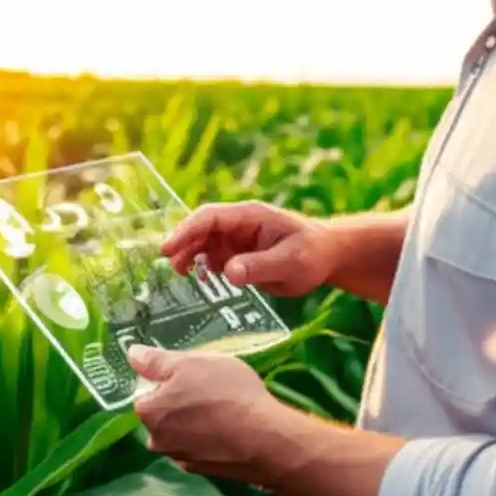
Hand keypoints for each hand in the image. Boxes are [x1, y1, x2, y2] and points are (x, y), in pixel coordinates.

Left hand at [126, 343, 288, 481]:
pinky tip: (233, 430)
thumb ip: (156, 360)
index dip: (168, 380)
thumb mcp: (190, 362)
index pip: (146, 391)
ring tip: (227, 410)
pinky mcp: (204, 472)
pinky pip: (202, 448)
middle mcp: (157, 441)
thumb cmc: (225, 393)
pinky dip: (211, 440)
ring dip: (197, 422)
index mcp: (147, 412)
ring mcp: (181, 459)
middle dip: (182, 402)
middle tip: (212, 390)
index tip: (192, 376)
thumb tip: (131, 354)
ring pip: (183, 432)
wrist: (265, 440)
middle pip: (164, 414)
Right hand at [161, 201, 333, 296]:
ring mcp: (237, 239)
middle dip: (183, 243)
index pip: (210, 218)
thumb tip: (229, 272)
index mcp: (249, 216)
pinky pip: (213, 257)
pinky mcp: (238, 254)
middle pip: (201, 229)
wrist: (327, 257)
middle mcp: (239, 224)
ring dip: (189, 255)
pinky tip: (200, 280)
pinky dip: (202, 266)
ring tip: (181, 274)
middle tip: (171, 266)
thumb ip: (260, 266)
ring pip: (203, 243)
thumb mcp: (290, 262)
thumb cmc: (313, 254)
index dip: (186, 231)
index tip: (168, 248)